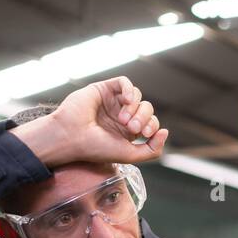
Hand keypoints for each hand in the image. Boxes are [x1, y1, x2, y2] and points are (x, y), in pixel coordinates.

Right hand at [9, 75, 168, 167]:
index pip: (151, 123)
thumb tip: (165, 132)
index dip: (153, 126)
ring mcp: (113, 102)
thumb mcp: (130, 155)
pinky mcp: (104, 89)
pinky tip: (128, 100)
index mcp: (127, 131)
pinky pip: (124, 82)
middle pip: (146, 109)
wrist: (71, 137)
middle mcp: (121, 115)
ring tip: (124, 119)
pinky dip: (130, 89)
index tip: (144, 134)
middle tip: (132, 128)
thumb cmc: (96, 148)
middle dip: (144, 118)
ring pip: (137, 96)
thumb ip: (151, 149)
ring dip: (136, 108)